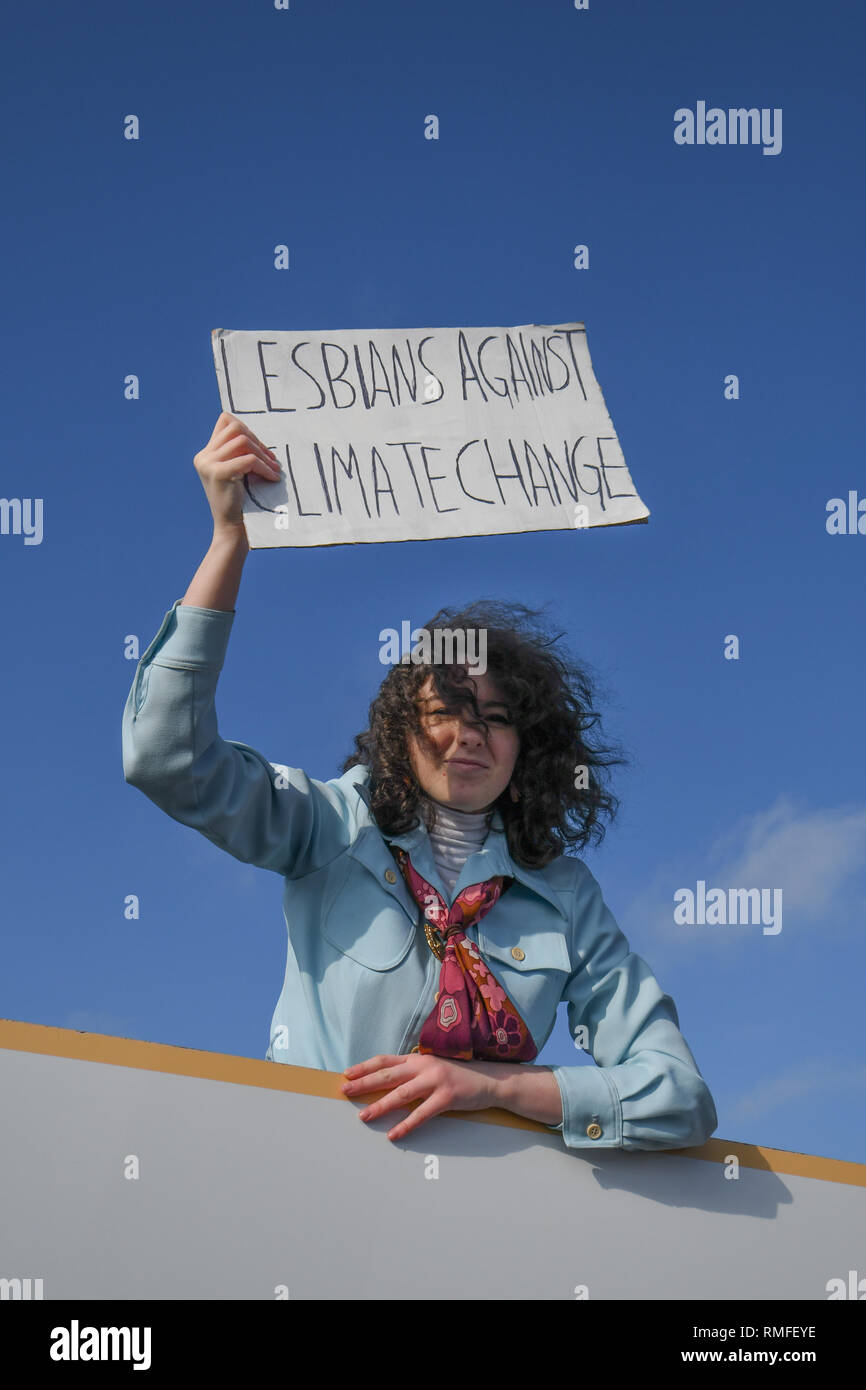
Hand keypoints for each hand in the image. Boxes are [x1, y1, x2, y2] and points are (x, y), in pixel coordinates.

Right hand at [193, 412, 281, 531]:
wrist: (232, 527)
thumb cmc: (240, 501)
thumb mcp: (236, 471)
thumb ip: (237, 453)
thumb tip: (254, 434)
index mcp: (205, 454)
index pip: (225, 421)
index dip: (246, 429)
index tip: (260, 448)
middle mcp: (203, 457)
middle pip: (235, 428)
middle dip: (257, 441)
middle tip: (271, 460)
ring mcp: (208, 464)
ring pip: (242, 442)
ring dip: (263, 454)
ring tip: (274, 469)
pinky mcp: (218, 473)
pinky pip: (248, 460)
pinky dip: (264, 467)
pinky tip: (272, 477)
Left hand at [341, 1052, 498, 1141]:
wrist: (490, 1081)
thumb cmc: (457, 1077)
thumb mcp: (433, 1069)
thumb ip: (413, 1073)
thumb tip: (387, 1083)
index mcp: (418, 1059)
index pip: (386, 1060)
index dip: (365, 1066)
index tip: (347, 1074)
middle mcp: (424, 1066)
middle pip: (388, 1075)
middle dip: (364, 1083)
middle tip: (345, 1091)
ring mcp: (436, 1080)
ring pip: (401, 1094)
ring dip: (380, 1105)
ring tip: (363, 1116)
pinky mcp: (447, 1097)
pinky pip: (422, 1113)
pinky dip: (406, 1125)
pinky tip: (393, 1134)